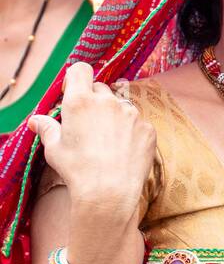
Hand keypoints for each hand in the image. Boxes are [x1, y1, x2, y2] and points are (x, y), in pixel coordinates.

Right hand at [28, 63, 155, 215]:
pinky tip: (123, 151)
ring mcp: (131, 114)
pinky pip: (138, 123)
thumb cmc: (77, 170)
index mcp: (81, 101)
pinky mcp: (148, 128)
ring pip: (121, 106)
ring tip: (107, 143)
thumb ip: (47, 128)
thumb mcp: (54, 149)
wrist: (109, 193)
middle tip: (88, 125)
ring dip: (113, 116)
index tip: (71, 93)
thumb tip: (36, 120)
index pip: (80, 70)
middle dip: (94, 101)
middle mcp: (107, 101)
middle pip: (100, 88)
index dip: (75, 78)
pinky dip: (131, 132)